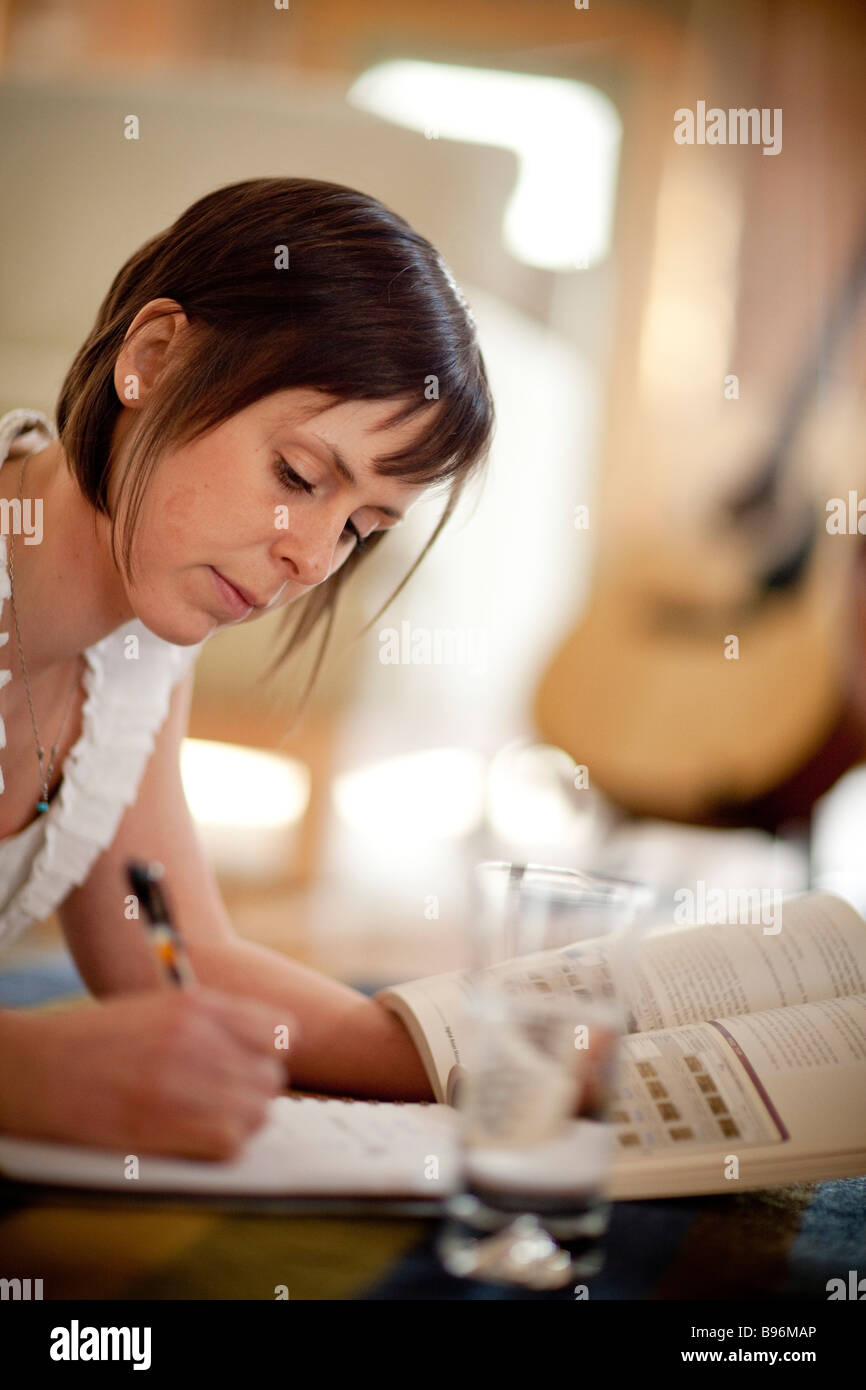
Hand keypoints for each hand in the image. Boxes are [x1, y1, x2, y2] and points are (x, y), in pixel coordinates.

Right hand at [0, 988, 294, 1159]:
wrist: (34, 1067)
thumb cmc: (93, 1042)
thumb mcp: (158, 1009)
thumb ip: (211, 1022)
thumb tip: (261, 1048)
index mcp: (198, 1004)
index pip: (281, 1031)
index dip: (270, 1056)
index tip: (253, 1067)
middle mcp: (198, 1037)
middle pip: (271, 1078)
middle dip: (254, 1094)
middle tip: (224, 1102)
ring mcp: (182, 1079)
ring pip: (257, 1113)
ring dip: (240, 1123)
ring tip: (207, 1121)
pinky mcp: (163, 1122)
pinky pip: (230, 1142)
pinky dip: (220, 1147)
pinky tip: (193, 1140)